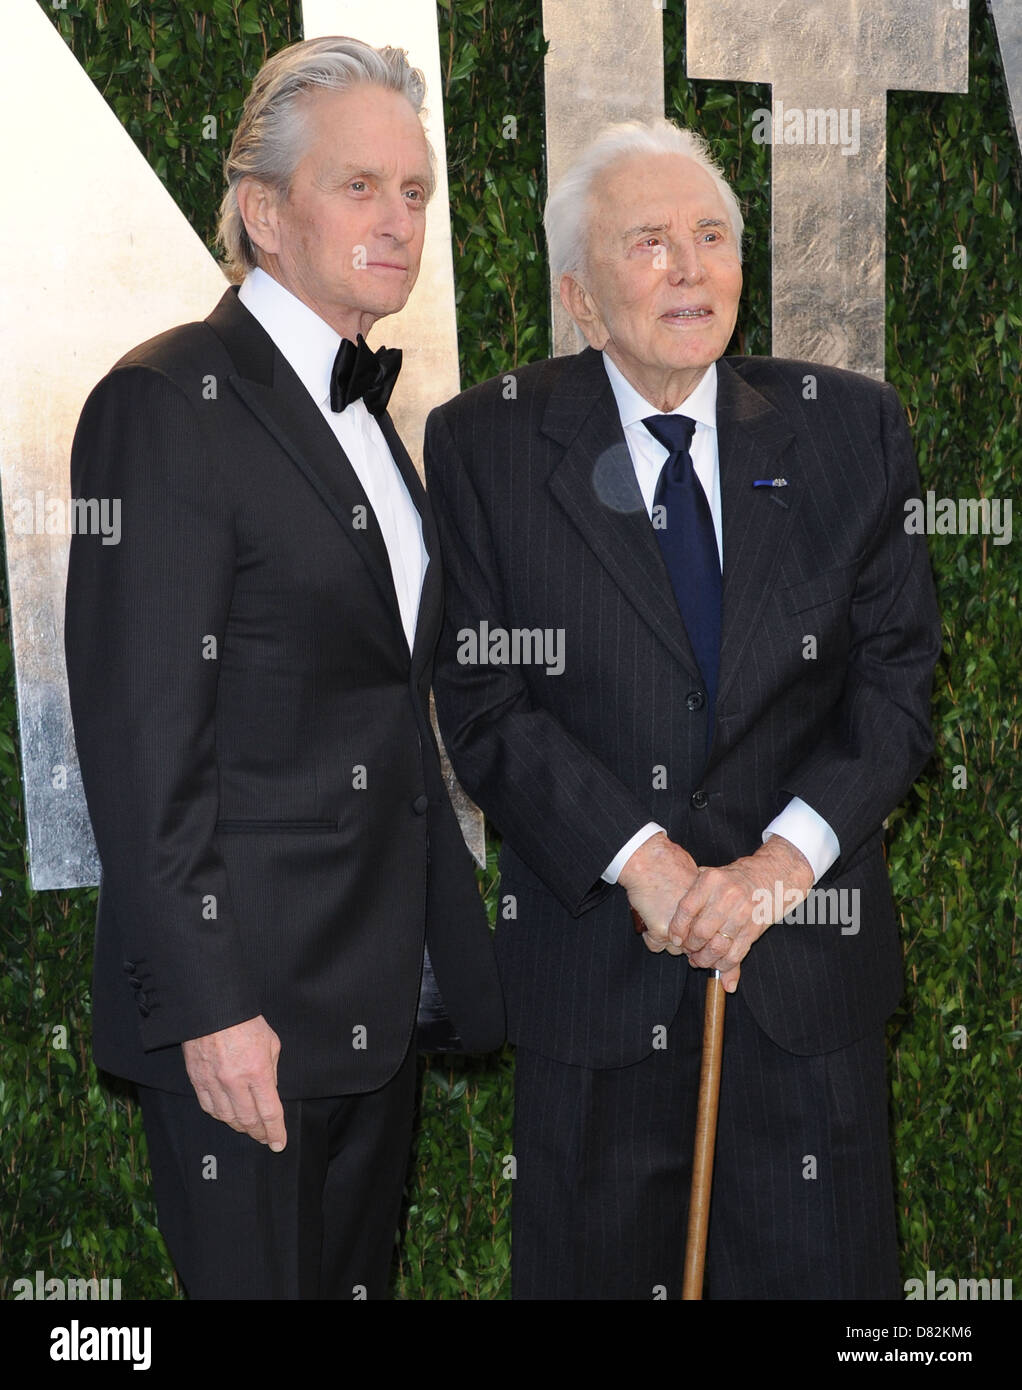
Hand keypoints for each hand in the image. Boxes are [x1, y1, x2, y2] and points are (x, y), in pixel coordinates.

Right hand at [181, 1014, 286, 1149]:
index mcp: (257, 1071)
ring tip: (249, 1129)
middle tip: (266, 1138)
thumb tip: (269, 1093)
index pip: (269, 1112)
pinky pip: (209, 1108)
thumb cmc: (245, 1021)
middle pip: (248, 1120)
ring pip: (227, 1118)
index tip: (279, 1143)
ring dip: (240, 1127)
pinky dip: (220, 1116)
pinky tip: (228, 1116)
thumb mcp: (271, 1043)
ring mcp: (213, 1082)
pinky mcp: (197, 1080)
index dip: (276, 1132)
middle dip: (259, 1133)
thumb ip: (271, 1071)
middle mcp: (234, 1082)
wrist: (212, 1007)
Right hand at [617, 832, 698, 954]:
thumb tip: (704, 912)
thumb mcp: (696, 880)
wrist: (649, 860)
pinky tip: (648, 923)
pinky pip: (655, 946)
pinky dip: (650, 938)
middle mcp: (698, 921)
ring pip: (675, 950)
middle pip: (694, 945)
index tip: (692, 933)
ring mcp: (680, 929)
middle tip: (675, 929)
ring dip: (668, 941)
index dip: (700, 935)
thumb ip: (702, 899)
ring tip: (659, 922)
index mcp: (710, 908)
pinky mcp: (660, 931)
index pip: (711, 934)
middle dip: (685, 941)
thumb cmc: (670, 864)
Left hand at [668, 836, 813, 990]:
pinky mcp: (755, 928)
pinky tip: (717, 963)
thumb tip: (676, 924)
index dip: (677, 929)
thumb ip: (694, 896)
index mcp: (711, 880)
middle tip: (688, 951)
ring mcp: (742, 913)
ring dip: (705, 959)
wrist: (772, 875)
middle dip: (691, 947)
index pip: (686, 909)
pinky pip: (735, 954)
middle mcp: (726, 896)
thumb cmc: (735, 878)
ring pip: (717, 947)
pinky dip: (724, 964)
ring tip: (699, 960)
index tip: (675, 939)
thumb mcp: (712, 876)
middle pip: (700, 932)